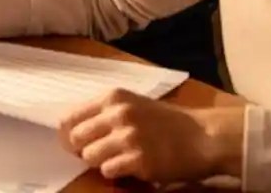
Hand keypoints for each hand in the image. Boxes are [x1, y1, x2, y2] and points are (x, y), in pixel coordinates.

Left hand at [59, 89, 244, 182]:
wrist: (202, 137)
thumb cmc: (167, 122)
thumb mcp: (133, 105)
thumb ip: (104, 113)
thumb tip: (72, 130)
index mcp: (113, 97)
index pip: (69, 118)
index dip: (68, 134)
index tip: (75, 144)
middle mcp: (117, 114)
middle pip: (75, 139)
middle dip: (83, 150)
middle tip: (100, 154)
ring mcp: (127, 136)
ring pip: (89, 157)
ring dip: (101, 162)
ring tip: (120, 159)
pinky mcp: (138, 159)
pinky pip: (109, 171)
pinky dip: (117, 172)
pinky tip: (132, 166)